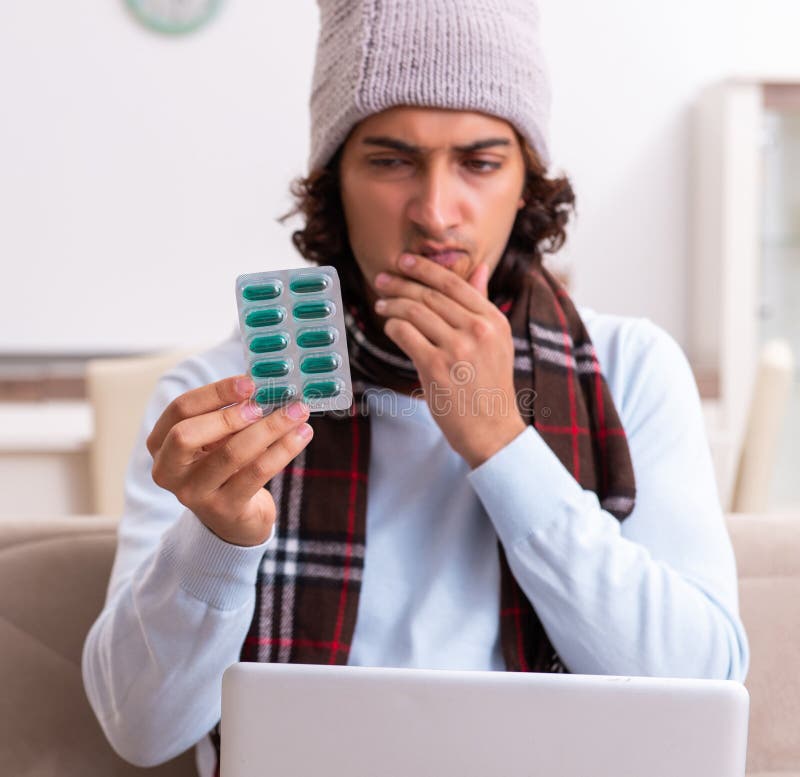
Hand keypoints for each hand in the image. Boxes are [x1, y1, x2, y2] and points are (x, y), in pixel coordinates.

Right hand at [146, 375, 313, 545]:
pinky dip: (283, 449)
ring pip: (231, 454)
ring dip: (269, 428)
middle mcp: (168, 471)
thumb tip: (264, 385)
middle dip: (230, 415)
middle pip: (188, 434)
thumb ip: (229, 413)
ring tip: (297, 413)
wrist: (234, 519)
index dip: (214, 393)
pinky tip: (302, 434)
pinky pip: (257, 473)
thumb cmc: (225, 466)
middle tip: (266, 402)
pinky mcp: (225, 509)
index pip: (180, 409)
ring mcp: (194, 494)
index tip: (249, 382)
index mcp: (160, 443)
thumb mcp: (216, 438)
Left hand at [374, 253, 526, 467]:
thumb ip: (483, 303)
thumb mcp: (497, 340)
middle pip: (430, 294)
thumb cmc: (489, 385)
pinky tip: (389, 325)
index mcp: (493, 320)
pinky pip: (405, 334)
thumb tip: (479, 267)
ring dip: (392, 303)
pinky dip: (393, 326)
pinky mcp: (435, 367)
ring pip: (414, 311)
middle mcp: (477, 330)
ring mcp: (456, 349)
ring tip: (381, 303)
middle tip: (382, 278)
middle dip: (401, 283)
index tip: (404, 262)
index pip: (454, 283)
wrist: (491, 428)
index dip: (424, 268)